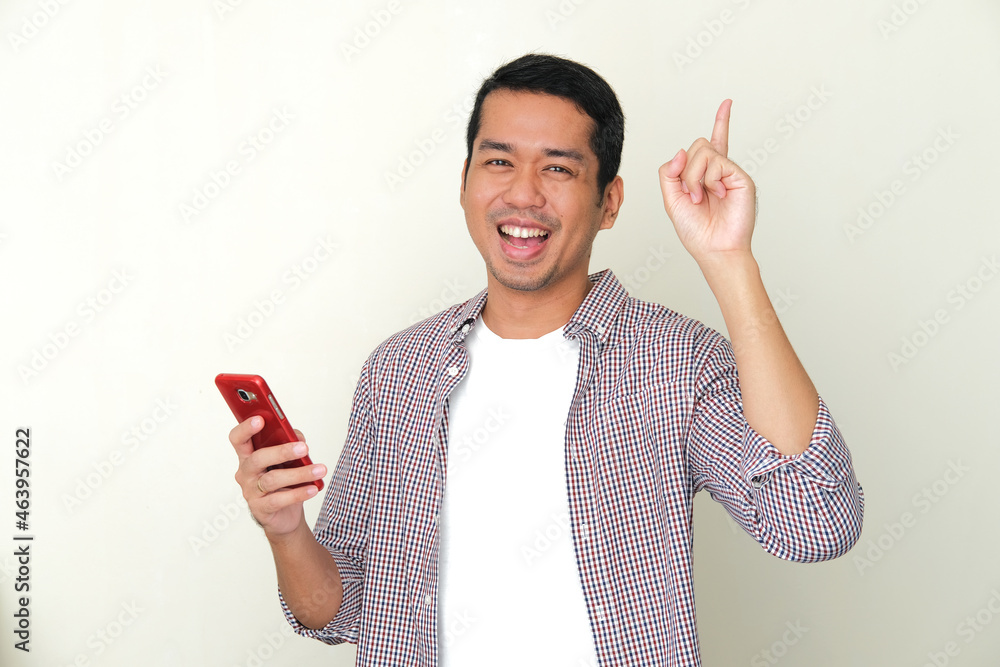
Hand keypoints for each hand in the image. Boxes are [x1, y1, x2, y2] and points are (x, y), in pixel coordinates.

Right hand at [230, 417, 325, 539]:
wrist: (284, 515)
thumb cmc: (283, 480)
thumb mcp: (287, 459)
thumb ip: (290, 442)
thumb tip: (298, 438)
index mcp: (248, 455)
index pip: (239, 439)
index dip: (246, 428)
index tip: (260, 419)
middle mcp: (246, 472)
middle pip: (257, 458)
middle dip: (282, 451)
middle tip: (304, 448)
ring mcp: (251, 491)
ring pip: (272, 479)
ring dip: (299, 473)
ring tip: (319, 470)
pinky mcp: (261, 508)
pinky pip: (279, 500)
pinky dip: (299, 493)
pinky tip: (313, 488)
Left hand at [658, 99, 755, 264]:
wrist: (714, 248)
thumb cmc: (696, 230)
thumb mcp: (671, 200)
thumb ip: (669, 173)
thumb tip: (681, 151)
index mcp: (704, 174)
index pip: (712, 143)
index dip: (722, 122)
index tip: (728, 102)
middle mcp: (719, 170)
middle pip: (697, 146)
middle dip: (686, 170)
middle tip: (691, 194)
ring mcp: (730, 172)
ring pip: (703, 152)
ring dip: (694, 177)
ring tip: (702, 197)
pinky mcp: (740, 177)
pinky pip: (717, 163)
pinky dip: (708, 180)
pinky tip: (716, 194)